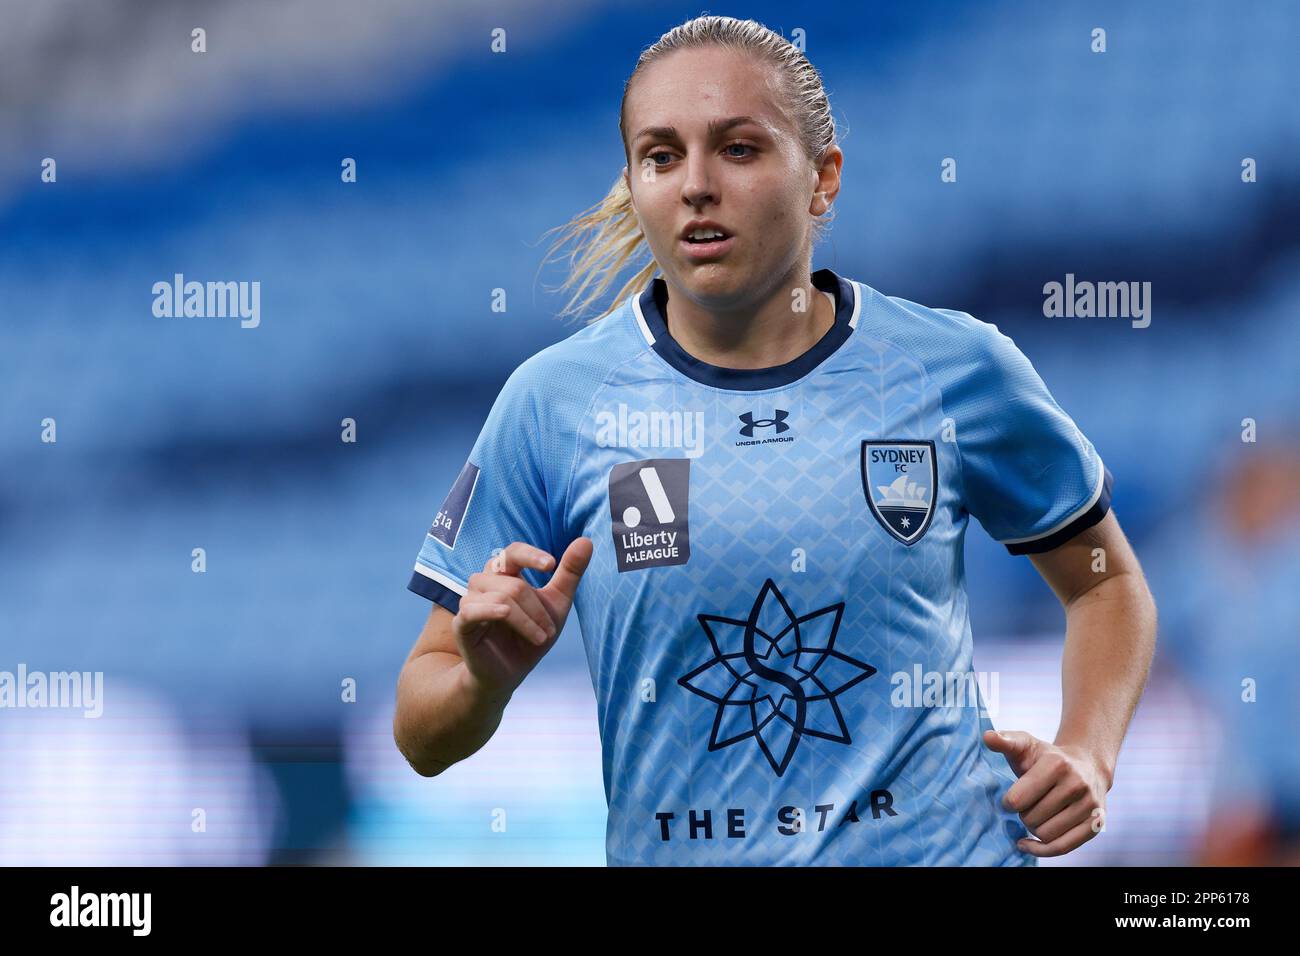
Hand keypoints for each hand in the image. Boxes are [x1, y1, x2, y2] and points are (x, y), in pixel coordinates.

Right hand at [452, 537, 593, 700]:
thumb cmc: (531, 634)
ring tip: (539, 638)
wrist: (510, 672)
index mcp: (505, 573)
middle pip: (513, 583)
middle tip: (550, 631)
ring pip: (501, 598)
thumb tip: (587, 540)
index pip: (514, 552)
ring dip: (526, 620)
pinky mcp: (462, 623)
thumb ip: (569, 573)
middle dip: (538, 609)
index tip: (551, 565)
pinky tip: (505, 616)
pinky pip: (473, 609)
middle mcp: (484, 582)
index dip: (531, 555)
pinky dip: (492, 611)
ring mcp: (471, 601)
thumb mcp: (557, 603)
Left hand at [982, 729, 1109, 857]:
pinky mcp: (1096, 824)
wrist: (1086, 765)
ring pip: (1046, 835)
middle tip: (1028, 805)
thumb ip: (1005, 741)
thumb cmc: (1047, 757)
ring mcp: (1090, 806)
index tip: (1010, 798)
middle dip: (1023, 815)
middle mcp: (1077, 784)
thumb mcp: (1025, 744)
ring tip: (1035, 815)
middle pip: (1031, 819)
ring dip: (1033, 830)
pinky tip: (1027, 843)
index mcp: (1057, 764)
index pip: (1018, 799)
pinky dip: (1041, 850)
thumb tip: (987, 736)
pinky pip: (1063, 848)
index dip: (1008, 802)